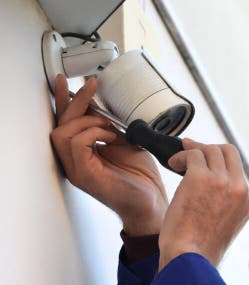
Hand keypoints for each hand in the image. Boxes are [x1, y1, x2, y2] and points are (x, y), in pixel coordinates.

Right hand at [50, 74, 167, 234]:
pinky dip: (93, 134)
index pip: (65, 123)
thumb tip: (100, 106)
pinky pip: (76, 144)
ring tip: (110, 128)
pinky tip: (111, 138)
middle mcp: (75, 161)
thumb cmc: (141, 179)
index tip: (66, 80)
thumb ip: (110, 127)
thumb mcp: (126, 142)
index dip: (63, 100)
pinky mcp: (85, 175)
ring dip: (87, 121)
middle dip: (75, 102)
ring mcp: (78, 169)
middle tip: (91, 87)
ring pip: (62, 133)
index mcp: (83, 153)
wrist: (153, 204)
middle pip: (60, 124)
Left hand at [158, 140, 248, 270]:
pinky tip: (172, 164)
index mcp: (248, 201)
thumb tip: (210, 186)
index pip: (237, 171)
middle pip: (228, 152)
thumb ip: (226, 204)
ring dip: (192, 152)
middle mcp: (239, 188)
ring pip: (210, 150)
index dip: (219, 164)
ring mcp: (221, 181)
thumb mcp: (226, 225)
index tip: (205, 164)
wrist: (191, 258)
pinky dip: (180, 156)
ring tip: (178, 162)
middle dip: (209, 149)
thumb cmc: (201, 248)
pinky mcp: (200, 177)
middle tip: (192, 152)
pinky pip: (192, 154)